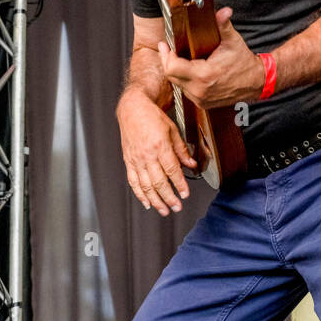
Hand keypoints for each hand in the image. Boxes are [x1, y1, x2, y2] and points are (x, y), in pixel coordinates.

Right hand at [117, 89, 196, 215]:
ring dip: (155, 200)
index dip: (180, 185)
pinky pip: (133, 182)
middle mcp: (147, 155)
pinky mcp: (128, 162)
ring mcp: (136, 160)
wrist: (132, 109)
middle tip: (177, 207)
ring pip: (146, 186)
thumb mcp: (173, 130)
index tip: (185, 194)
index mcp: (160, 146)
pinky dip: (139, 194)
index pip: (172, 171)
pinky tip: (147, 202)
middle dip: (169, 198)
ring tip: (164, 210)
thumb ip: (182, 150)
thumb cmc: (152, 117)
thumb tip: (191, 165)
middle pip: (159, 182)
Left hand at [157, 7, 265, 109]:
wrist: (256, 82)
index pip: (172, 68)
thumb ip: (224, 25)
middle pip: (171, 76)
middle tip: (168, 50)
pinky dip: (185, 80)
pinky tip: (189, 70)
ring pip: (177, 84)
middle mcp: (199, 90)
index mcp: (204, 75)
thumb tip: (223, 11)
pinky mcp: (202, 103)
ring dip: (176, 71)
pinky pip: (185, 91)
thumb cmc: (244, 62)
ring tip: (179, 59)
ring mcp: (200, 99)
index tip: (164, 45)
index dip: (166, 55)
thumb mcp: (232, 41)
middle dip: (168, 61)